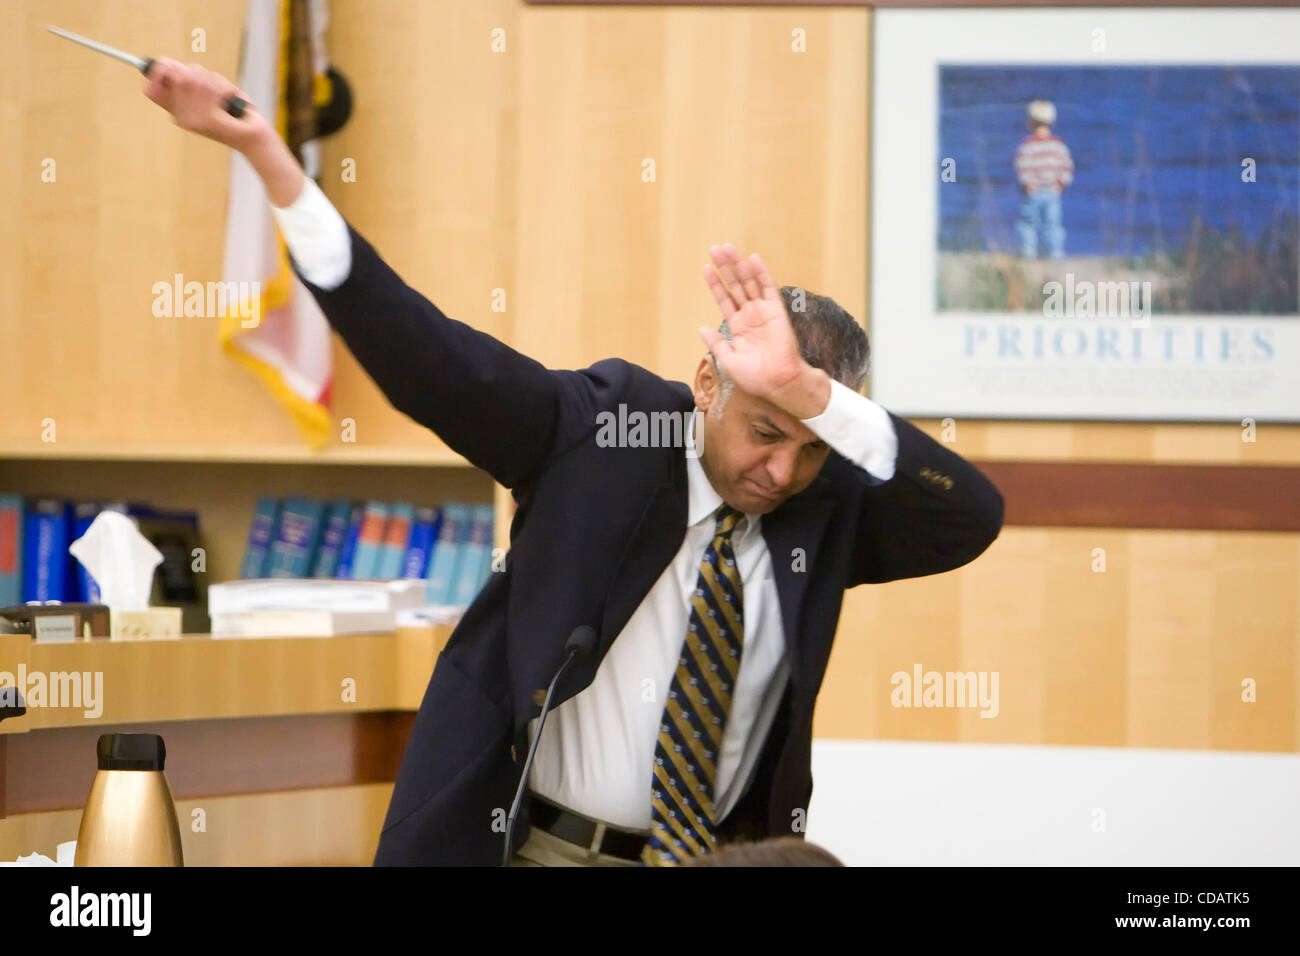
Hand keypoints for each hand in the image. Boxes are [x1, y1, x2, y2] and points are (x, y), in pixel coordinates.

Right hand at [143, 58, 266, 152]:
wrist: (252, 137)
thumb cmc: (231, 112)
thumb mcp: (207, 91)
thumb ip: (187, 78)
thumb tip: (166, 63)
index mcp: (177, 112)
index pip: (151, 90)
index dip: (156, 74)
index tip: (167, 66)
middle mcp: (180, 118)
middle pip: (176, 76)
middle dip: (197, 72)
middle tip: (211, 85)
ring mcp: (192, 121)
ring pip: (194, 78)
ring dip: (212, 80)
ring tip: (223, 95)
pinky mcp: (207, 121)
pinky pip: (211, 88)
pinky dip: (224, 87)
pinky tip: (229, 99)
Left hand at [700, 244, 829, 418]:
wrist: (778, 382)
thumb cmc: (756, 377)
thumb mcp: (729, 360)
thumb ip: (716, 343)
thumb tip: (701, 328)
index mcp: (739, 327)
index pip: (725, 299)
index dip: (716, 284)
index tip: (706, 268)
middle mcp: (750, 316)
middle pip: (735, 286)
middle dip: (725, 268)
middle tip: (714, 249)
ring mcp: (763, 312)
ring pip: (749, 282)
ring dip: (738, 265)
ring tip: (727, 248)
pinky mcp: (776, 311)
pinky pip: (768, 288)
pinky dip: (761, 273)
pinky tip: (752, 258)